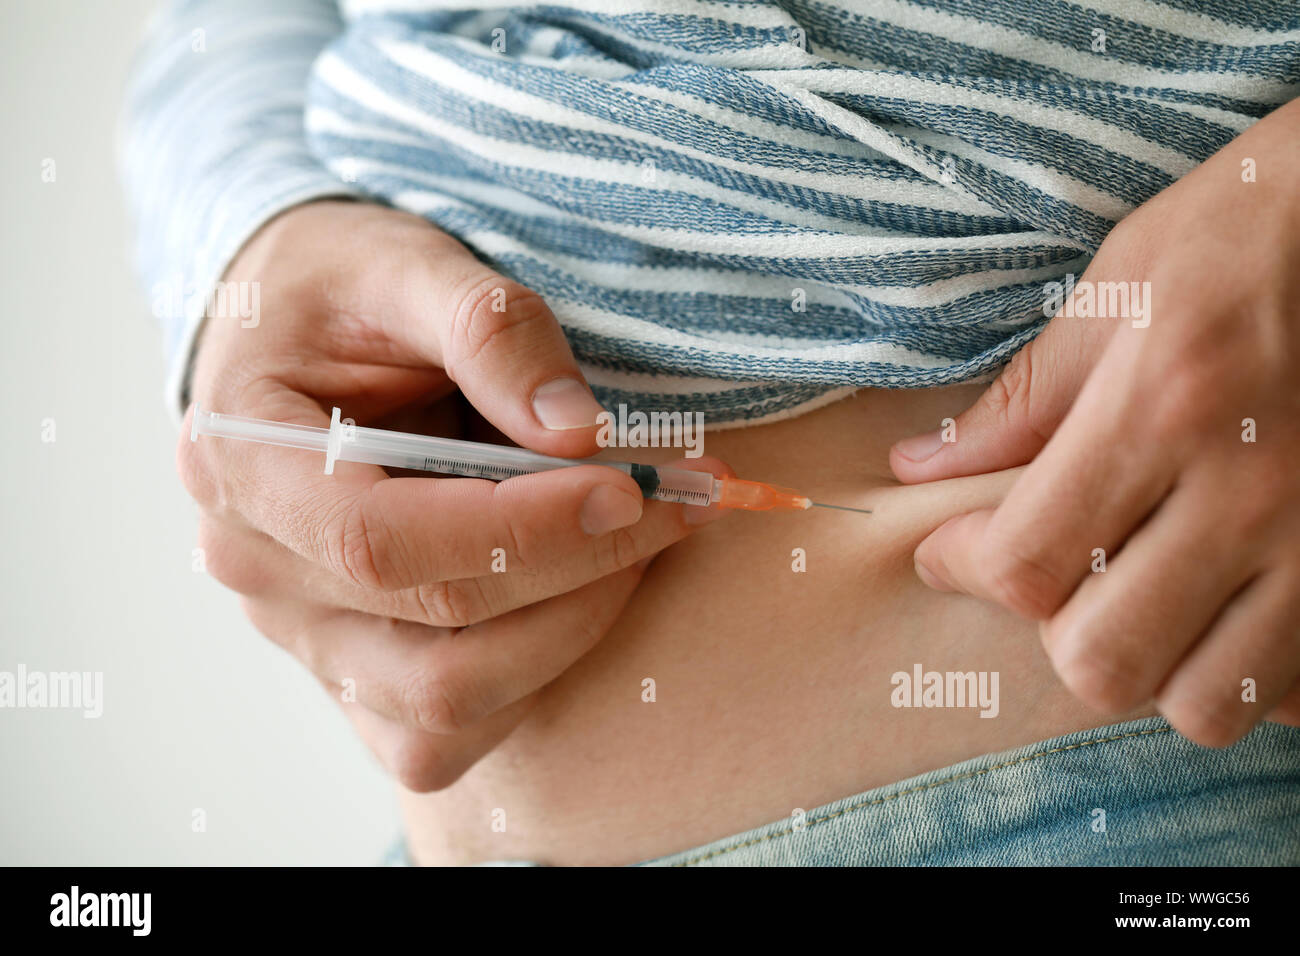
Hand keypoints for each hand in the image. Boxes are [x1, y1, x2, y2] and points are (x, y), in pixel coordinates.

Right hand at [181, 200, 727, 789]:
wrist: (296, 336)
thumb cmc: (343, 292)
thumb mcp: (406, 264)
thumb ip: (489, 330)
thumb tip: (577, 433)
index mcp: (243, 462)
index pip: (382, 541)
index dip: (523, 528)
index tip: (634, 490)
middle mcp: (258, 567)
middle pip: (436, 627)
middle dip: (584, 571)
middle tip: (682, 504)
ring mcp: (303, 633)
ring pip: (447, 705)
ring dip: (572, 633)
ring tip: (642, 546)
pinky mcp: (351, 671)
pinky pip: (441, 735)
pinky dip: (530, 681)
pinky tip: (581, 596)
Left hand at [890, 100, 1299, 746]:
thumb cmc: (1255, 228)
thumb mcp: (1122, 284)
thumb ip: (1025, 396)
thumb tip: (924, 468)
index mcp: (1164, 406)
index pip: (1025, 561)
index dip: (964, 568)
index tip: (952, 549)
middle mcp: (1250, 489)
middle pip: (1103, 659)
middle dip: (1050, 629)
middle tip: (1051, 577)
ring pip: (1204, 702)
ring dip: (1150, 668)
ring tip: (1141, 601)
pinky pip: (1295, 688)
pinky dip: (1246, 671)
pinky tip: (1227, 608)